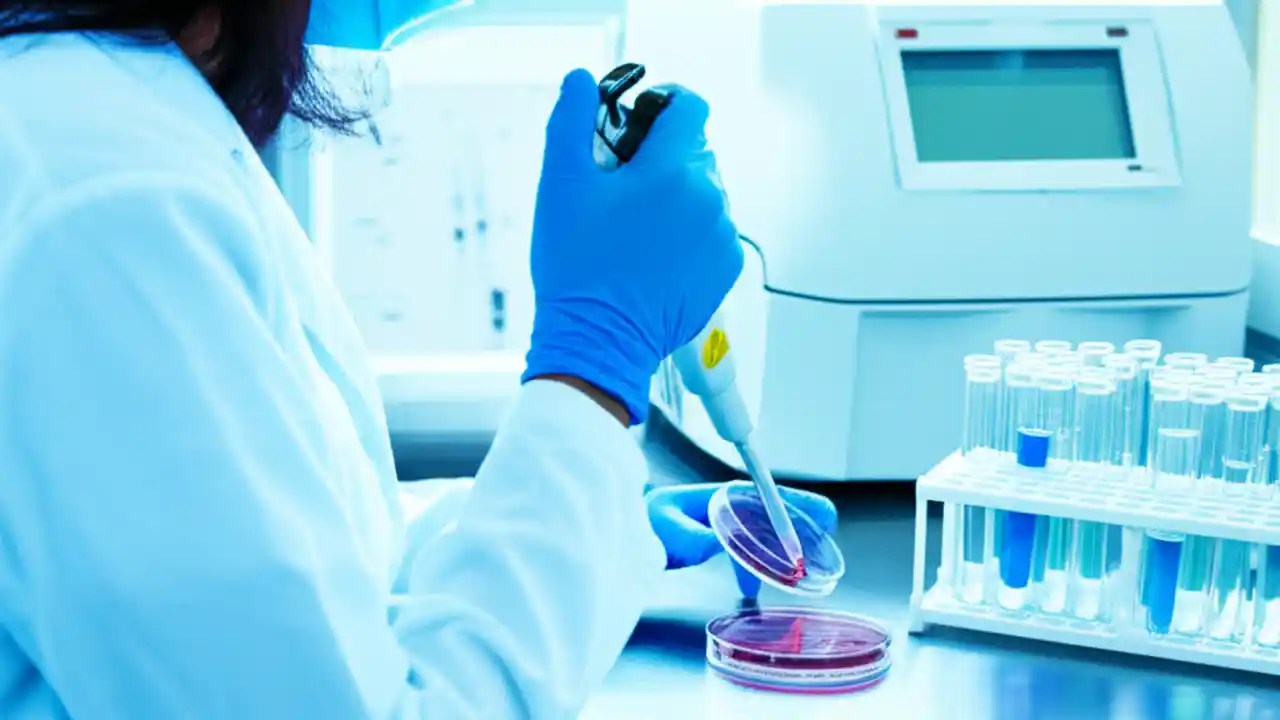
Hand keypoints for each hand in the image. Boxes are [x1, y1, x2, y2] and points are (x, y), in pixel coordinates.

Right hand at [522, 69, 743, 424]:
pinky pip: (713, 231)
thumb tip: (581, 81)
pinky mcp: (726, 268)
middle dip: (661, 159)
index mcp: (672, 170)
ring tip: (637, 229)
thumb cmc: (577, 268)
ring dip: (677, 198)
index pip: (689, 106)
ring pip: (704, 192)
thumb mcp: (560, 185)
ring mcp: (722, 236)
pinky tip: (655, 254)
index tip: (642, 121)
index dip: (664, 104)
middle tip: (622, 189)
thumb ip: (571, 121)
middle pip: (694, 151)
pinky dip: (690, 233)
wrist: (598, 341)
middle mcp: (709, 199)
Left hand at [645, 483, 837, 598]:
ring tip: (803, 566)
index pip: (766, 495)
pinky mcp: (722, 537)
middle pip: (773, 511)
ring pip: (765, 530)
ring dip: (785, 546)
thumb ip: (689, 536)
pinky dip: (761, 562)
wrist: (633, 528)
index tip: (819, 515)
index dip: (795, 505)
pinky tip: (759, 583)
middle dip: (800, 523)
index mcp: (720, 495)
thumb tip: (714, 545)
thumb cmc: (647, 522)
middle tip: (826, 535)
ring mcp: (728, 520)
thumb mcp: (665, 527)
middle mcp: (729, 504)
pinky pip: (751, 546)